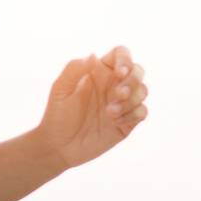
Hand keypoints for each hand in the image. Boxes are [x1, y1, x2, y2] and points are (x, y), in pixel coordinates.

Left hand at [37, 45, 148, 169]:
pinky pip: (142, 112)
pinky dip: (133, 114)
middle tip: (118, 94)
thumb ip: (76, 69)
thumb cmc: (57, 114)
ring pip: (143, 90)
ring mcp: (122, 103)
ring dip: (131, 100)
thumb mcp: (61, 89)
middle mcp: (113, 84)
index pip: (121, 54)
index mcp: (99, 72)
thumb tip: (94, 55)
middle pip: (138, 71)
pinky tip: (115, 122)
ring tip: (110, 113)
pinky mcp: (127, 121)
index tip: (119, 73)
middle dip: (133, 80)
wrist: (60, 146)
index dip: (125, 59)